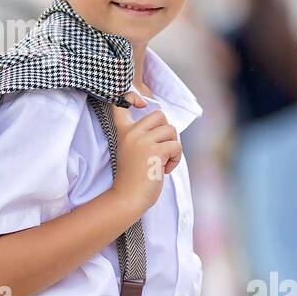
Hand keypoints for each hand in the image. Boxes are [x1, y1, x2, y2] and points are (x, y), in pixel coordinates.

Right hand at [111, 93, 181, 215]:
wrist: (128, 198)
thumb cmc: (133, 177)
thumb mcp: (132, 151)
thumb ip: (143, 135)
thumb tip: (166, 125)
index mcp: (123, 131)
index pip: (121, 103)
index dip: (132, 97)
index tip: (140, 103)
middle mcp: (132, 133)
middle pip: (160, 115)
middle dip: (167, 132)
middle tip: (161, 149)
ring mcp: (143, 141)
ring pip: (171, 130)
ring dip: (173, 147)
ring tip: (163, 162)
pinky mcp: (155, 152)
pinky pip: (176, 145)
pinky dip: (176, 159)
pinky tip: (165, 170)